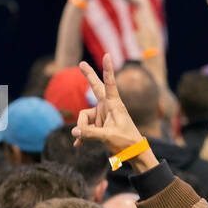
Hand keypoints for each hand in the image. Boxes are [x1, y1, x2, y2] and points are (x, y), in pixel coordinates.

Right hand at [73, 56, 157, 170]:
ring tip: (83, 140)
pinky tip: (78, 145)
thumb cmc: (126, 141)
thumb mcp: (108, 137)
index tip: (107, 55)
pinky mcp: (99, 124)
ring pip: (84, 117)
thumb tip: (74, 131)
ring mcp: (102, 115)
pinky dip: (82, 136)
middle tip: (81, 63)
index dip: (107, 69)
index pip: (110, 84)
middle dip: (88, 77)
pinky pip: (85, 128)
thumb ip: (90, 133)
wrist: (133, 152)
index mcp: (114, 105)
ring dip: (83, 129)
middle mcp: (107, 107)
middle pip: (95, 88)